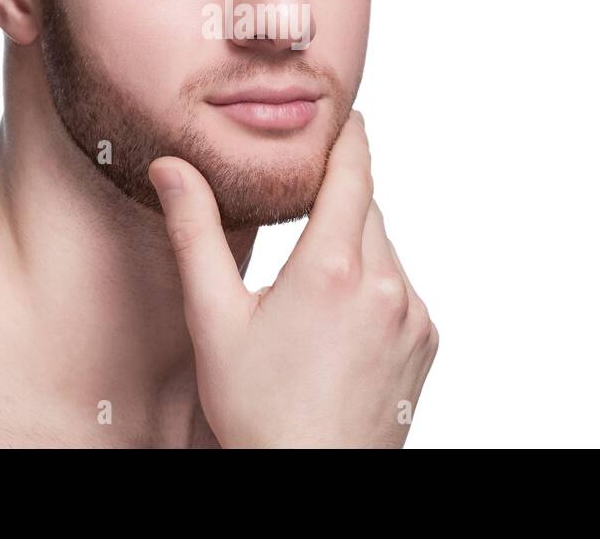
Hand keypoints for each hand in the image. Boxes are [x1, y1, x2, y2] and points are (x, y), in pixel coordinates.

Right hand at [148, 111, 437, 447]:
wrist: (312, 483)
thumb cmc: (259, 411)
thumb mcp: (214, 318)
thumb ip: (195, 232)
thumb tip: (172, 168)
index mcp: (332, 267)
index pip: (352, 173)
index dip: (349, 138)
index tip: (348, 116)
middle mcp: (385, 283)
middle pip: (367, 210)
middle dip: (338, 203)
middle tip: (302, 216)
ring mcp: (412, 314)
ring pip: (385, 250)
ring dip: (355, 249)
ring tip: (310, 294)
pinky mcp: (426, 341)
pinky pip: (401, 289)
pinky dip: (374, 287)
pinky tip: (337, 326)